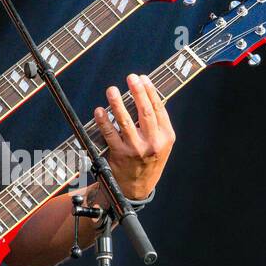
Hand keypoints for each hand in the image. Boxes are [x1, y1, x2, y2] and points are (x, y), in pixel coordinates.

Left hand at [92, 73, 175, 200]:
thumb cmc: (148, 160)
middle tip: (130, 77)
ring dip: (117, 104)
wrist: (137, 188)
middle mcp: (152, 143)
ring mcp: (135, 149)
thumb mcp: (161, 144)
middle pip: (145, 112)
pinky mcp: (119, 154)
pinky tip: (99, 111)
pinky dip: (103, 121)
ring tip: (112, 90)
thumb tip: (144, 95)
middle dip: (137, 92)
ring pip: (125, 121)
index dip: (150, 92)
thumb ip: (156, 124)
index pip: (158, 109)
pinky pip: (109, 134)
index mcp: (165, 137)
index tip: (142, 78)